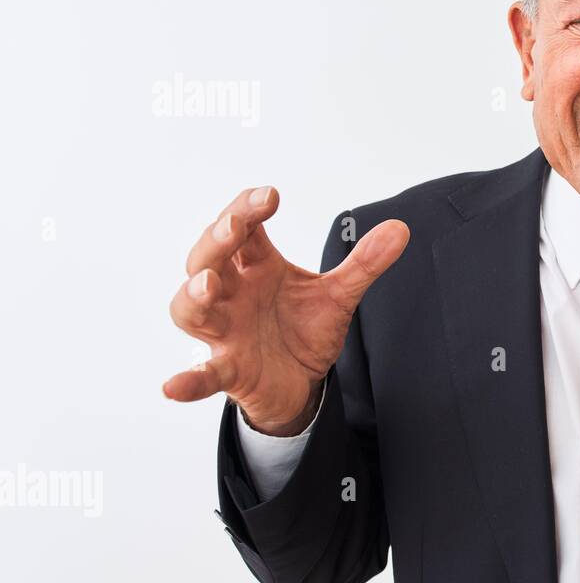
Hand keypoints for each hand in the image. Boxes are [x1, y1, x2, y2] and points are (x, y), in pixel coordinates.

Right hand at [164, 186, 409, 434]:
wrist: (300, 382)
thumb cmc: (303, 328)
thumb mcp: (338, 294)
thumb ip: (364, 263)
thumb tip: (401, 229)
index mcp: (256, 267)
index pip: (242, 227)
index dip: (248, 209)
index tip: (270, 196)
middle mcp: (232, 293)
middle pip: (208, 259)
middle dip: (218, 240)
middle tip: (236, 225)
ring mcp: (225, 332)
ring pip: (190, 310)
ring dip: (193, 296)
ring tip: (206, 284)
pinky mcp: (229, 370)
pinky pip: (203, 375)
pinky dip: (189, 380)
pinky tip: (174, 386)